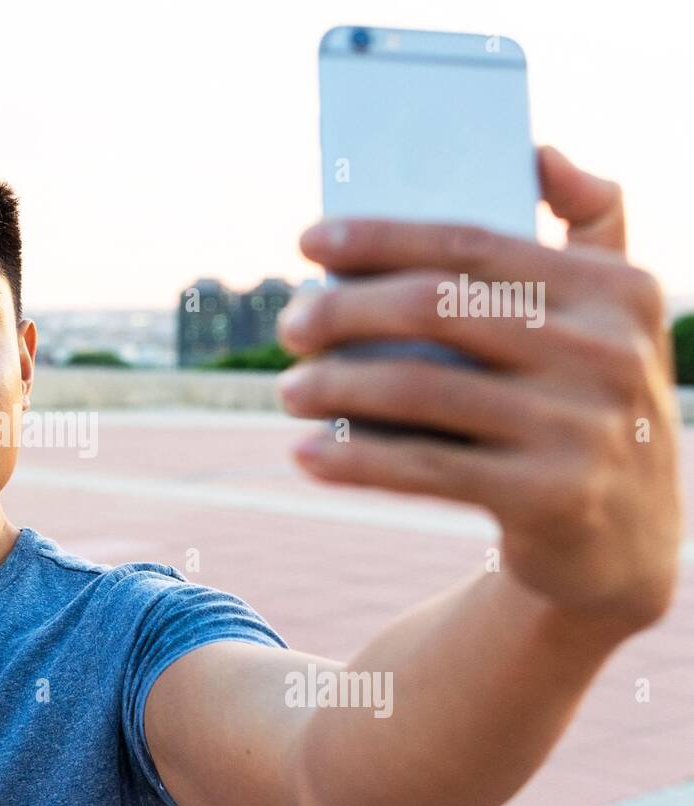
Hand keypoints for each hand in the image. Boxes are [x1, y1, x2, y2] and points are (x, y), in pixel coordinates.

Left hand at [275, 145, 682, 634]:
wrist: (626, 542)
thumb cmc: (587, 405)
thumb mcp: (613, 317)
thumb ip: (590, 227)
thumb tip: (540, 151)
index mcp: (616, 288)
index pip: (471, 243)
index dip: (379, 236)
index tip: (308, 240)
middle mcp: (609, 352)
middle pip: (435, 308)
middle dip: (343, 311)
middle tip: (289, 326)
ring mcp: (584, 428)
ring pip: (420, 388)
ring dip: (334, 386)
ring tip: (290, 390)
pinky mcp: (550, 498)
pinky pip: (425, 468)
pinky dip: (354, 460)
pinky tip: (306, 453)